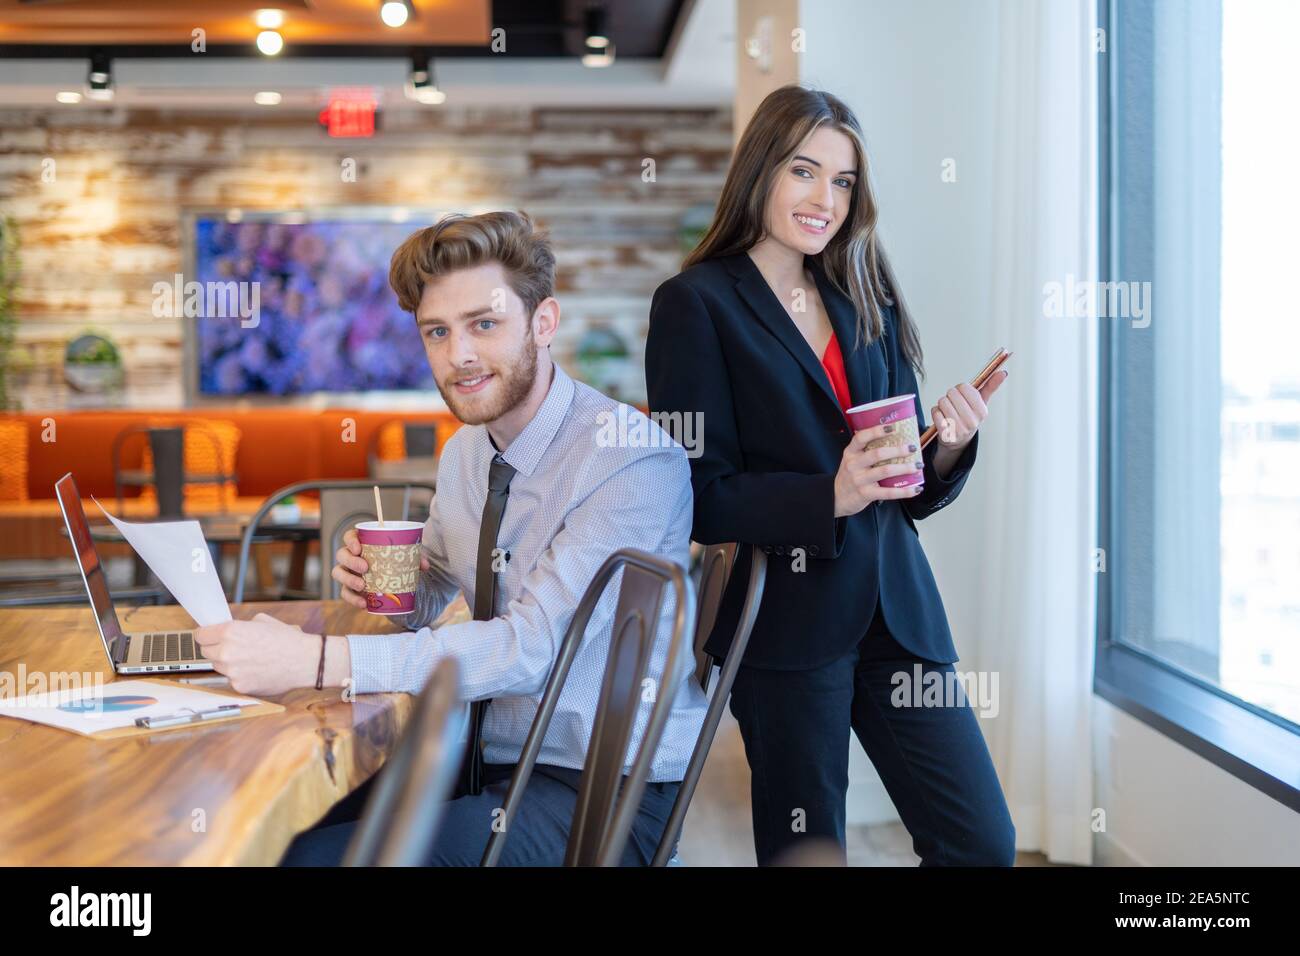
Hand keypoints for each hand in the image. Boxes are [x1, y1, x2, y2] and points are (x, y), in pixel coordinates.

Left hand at [193, 612, 316, 695]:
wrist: (305, 660)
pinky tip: (257, 671)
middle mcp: (226, 651)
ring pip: (219, 667)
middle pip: (206, 652)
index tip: (207, 637)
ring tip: (250, 660)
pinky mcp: (239, 686)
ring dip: (228, 663)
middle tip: (231, 648)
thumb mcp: (262, 621)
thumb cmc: (287, 639)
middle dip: (216, 649)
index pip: (200, 635)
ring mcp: (232, 671)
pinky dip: (241, 676)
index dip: (205, 635)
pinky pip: (232, 680)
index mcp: (230, 631)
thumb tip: (227, 632)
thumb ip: (240, 626)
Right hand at [331, 527, 428, 609]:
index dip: (351, 540)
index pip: (349, 536)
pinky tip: (363, 604)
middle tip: (365, 567)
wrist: (394, 581)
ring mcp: (348, 573)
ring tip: (362, 585)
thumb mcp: (406, 557)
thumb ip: (415, 557)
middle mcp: (351, 557)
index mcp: (362, 544)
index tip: (359, 547)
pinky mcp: (349, 589)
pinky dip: (353, 599)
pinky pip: (345, 593)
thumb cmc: (395, 562)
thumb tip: (425, 565)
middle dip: (351, 560)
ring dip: (348, 579)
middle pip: (342, 554)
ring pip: (338, 573)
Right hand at [833, 422, 926, 517]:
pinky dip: (905, 491)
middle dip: (898, 450)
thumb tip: (893, 438)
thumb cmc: (850, 475)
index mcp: (851, 453)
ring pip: (885, 471)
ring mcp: (859, 480)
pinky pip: (888, 492)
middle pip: (878, 454)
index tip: (893, 427)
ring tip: (917, 466)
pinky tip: (916, 488)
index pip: (861, 438)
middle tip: (912, 448)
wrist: (837, 498)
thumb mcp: (852, 459)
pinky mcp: (866, 494)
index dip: (877, 431)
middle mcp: (853, 465)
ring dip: (904, 468)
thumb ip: (866, 450)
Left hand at [931, 370, 1007, 449]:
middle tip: (954, 403)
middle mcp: (972, 422)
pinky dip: (936, 412)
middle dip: (950, 396)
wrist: (959, 438)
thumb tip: (1003, 373)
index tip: (962, 394)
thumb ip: (991, 386)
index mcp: (982, 412)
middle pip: (951, 393)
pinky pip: (935, 412)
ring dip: (942, 404)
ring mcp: (958, 430)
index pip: (964, 388)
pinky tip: (942, 417)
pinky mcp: (945, 434)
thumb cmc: (969, 415)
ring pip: (942, 402)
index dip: (960, 388)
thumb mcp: (981, 402)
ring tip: (948, 410)